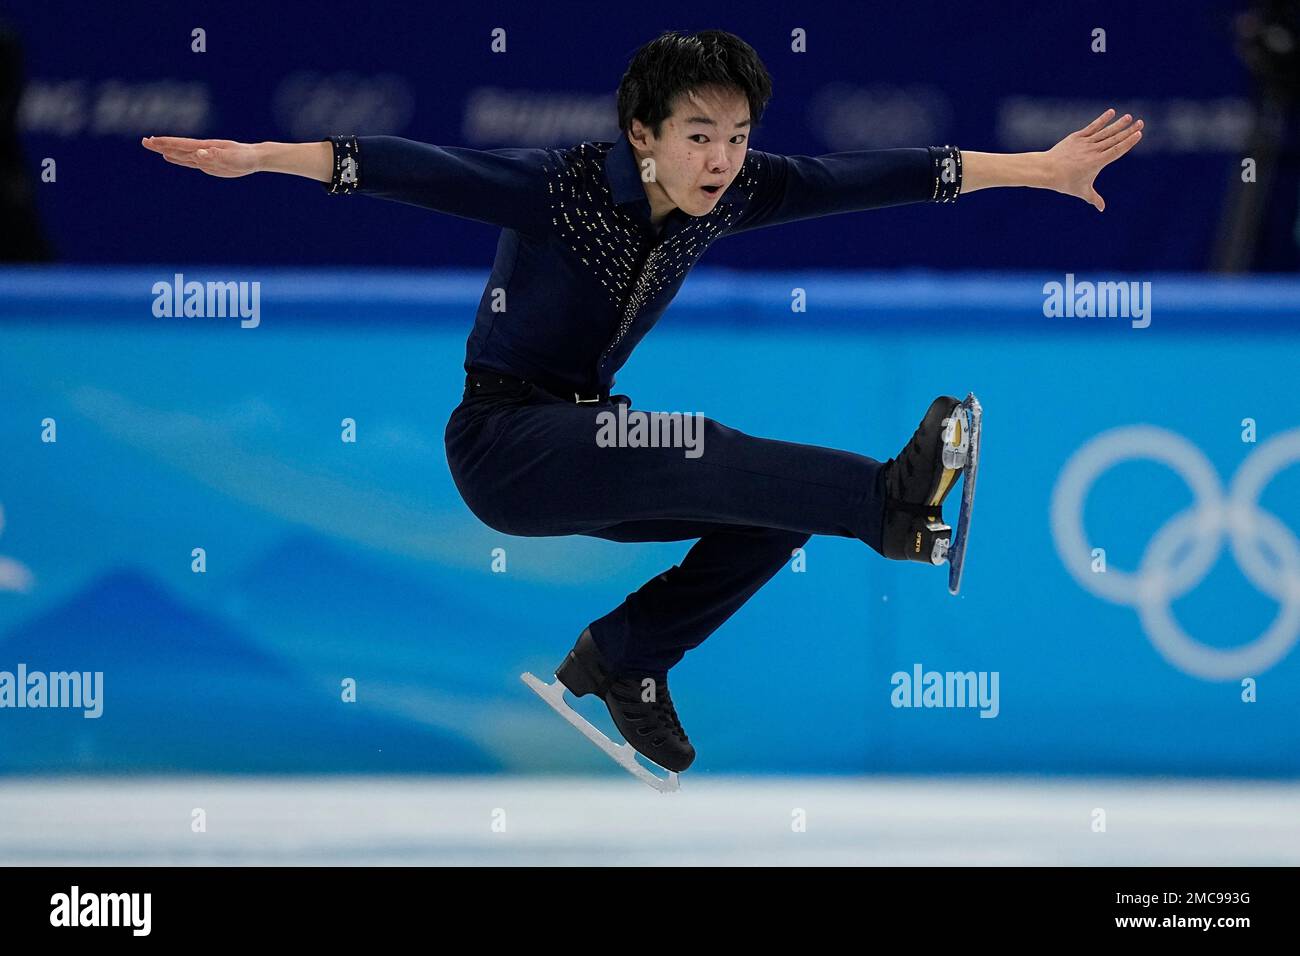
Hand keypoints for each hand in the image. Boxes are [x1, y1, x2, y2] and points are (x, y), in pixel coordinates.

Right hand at [141, 136, 260, 177]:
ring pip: (181, 154)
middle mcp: (201, 150)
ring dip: (166, 150)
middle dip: (161, 145)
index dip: (167, 143)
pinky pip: (189, 161)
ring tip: (152, 146)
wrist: (253, 158)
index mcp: (205, 147)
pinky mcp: (207, 164)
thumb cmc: (244, 157)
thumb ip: (215, 156)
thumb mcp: (231, 158)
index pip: (182, 145)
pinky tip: (170, 157)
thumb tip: (199, 153)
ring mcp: (203, 157)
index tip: (152, 140)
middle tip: (144, 141)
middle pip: (178, 147)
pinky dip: (177, 159)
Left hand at [1042, 108, 1142, 211]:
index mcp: (1097, 162)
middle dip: (1128, 131)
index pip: (1117, 150)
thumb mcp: (1081, 191)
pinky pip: (1092, 127)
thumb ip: (1094, 198)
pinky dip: (1102, 120)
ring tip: (1129, 117)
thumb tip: (1102, 209)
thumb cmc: (1064, 182)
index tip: (1139, 134)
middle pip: (1114, 139)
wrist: (1046, 170)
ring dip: (1118, 124)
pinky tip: (1111, 112)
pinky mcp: (1077, 137)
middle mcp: (1093, 151)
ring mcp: (1085, 143)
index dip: (1129, 142)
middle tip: (1141, 123)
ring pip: (1105, 132)